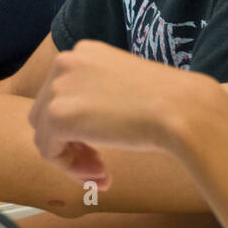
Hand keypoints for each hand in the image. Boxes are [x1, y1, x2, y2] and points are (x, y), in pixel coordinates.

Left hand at [28, 40, 211, 187]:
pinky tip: (102, 175)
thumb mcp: (123, 85)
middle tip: (101, 165)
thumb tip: (77, 124)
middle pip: (47, 113)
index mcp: (84, 51)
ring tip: (102, 174)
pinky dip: (70, 169)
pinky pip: (49, 152)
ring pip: (46, 135)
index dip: (78, 125)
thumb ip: (96, 95)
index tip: (101, 146)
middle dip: (72, 143)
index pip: (62, 93)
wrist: (181, 109)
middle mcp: (65, 62)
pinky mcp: (57, 115)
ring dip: (72, 159)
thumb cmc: (165, 101)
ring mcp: (58, 87)